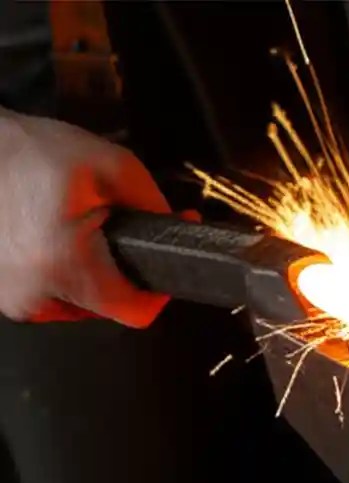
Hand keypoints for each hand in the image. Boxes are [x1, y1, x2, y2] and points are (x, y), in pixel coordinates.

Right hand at [0, 108, 169, 327]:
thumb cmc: (33, 153)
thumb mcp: (110, 164)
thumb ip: (152, 203)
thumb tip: (178, 229)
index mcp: (64, 267)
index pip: (136, 312)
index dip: (160, 287)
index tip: (165, 255)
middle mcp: (33, 297)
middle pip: (109, 306)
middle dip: (124, 271)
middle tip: (123, 229)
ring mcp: (11, 300)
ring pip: (80, 304)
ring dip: (94, 274)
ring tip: (87, 230)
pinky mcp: (1, 295)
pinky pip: (51, 296)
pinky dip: (64, 273)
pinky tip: (60, 239)